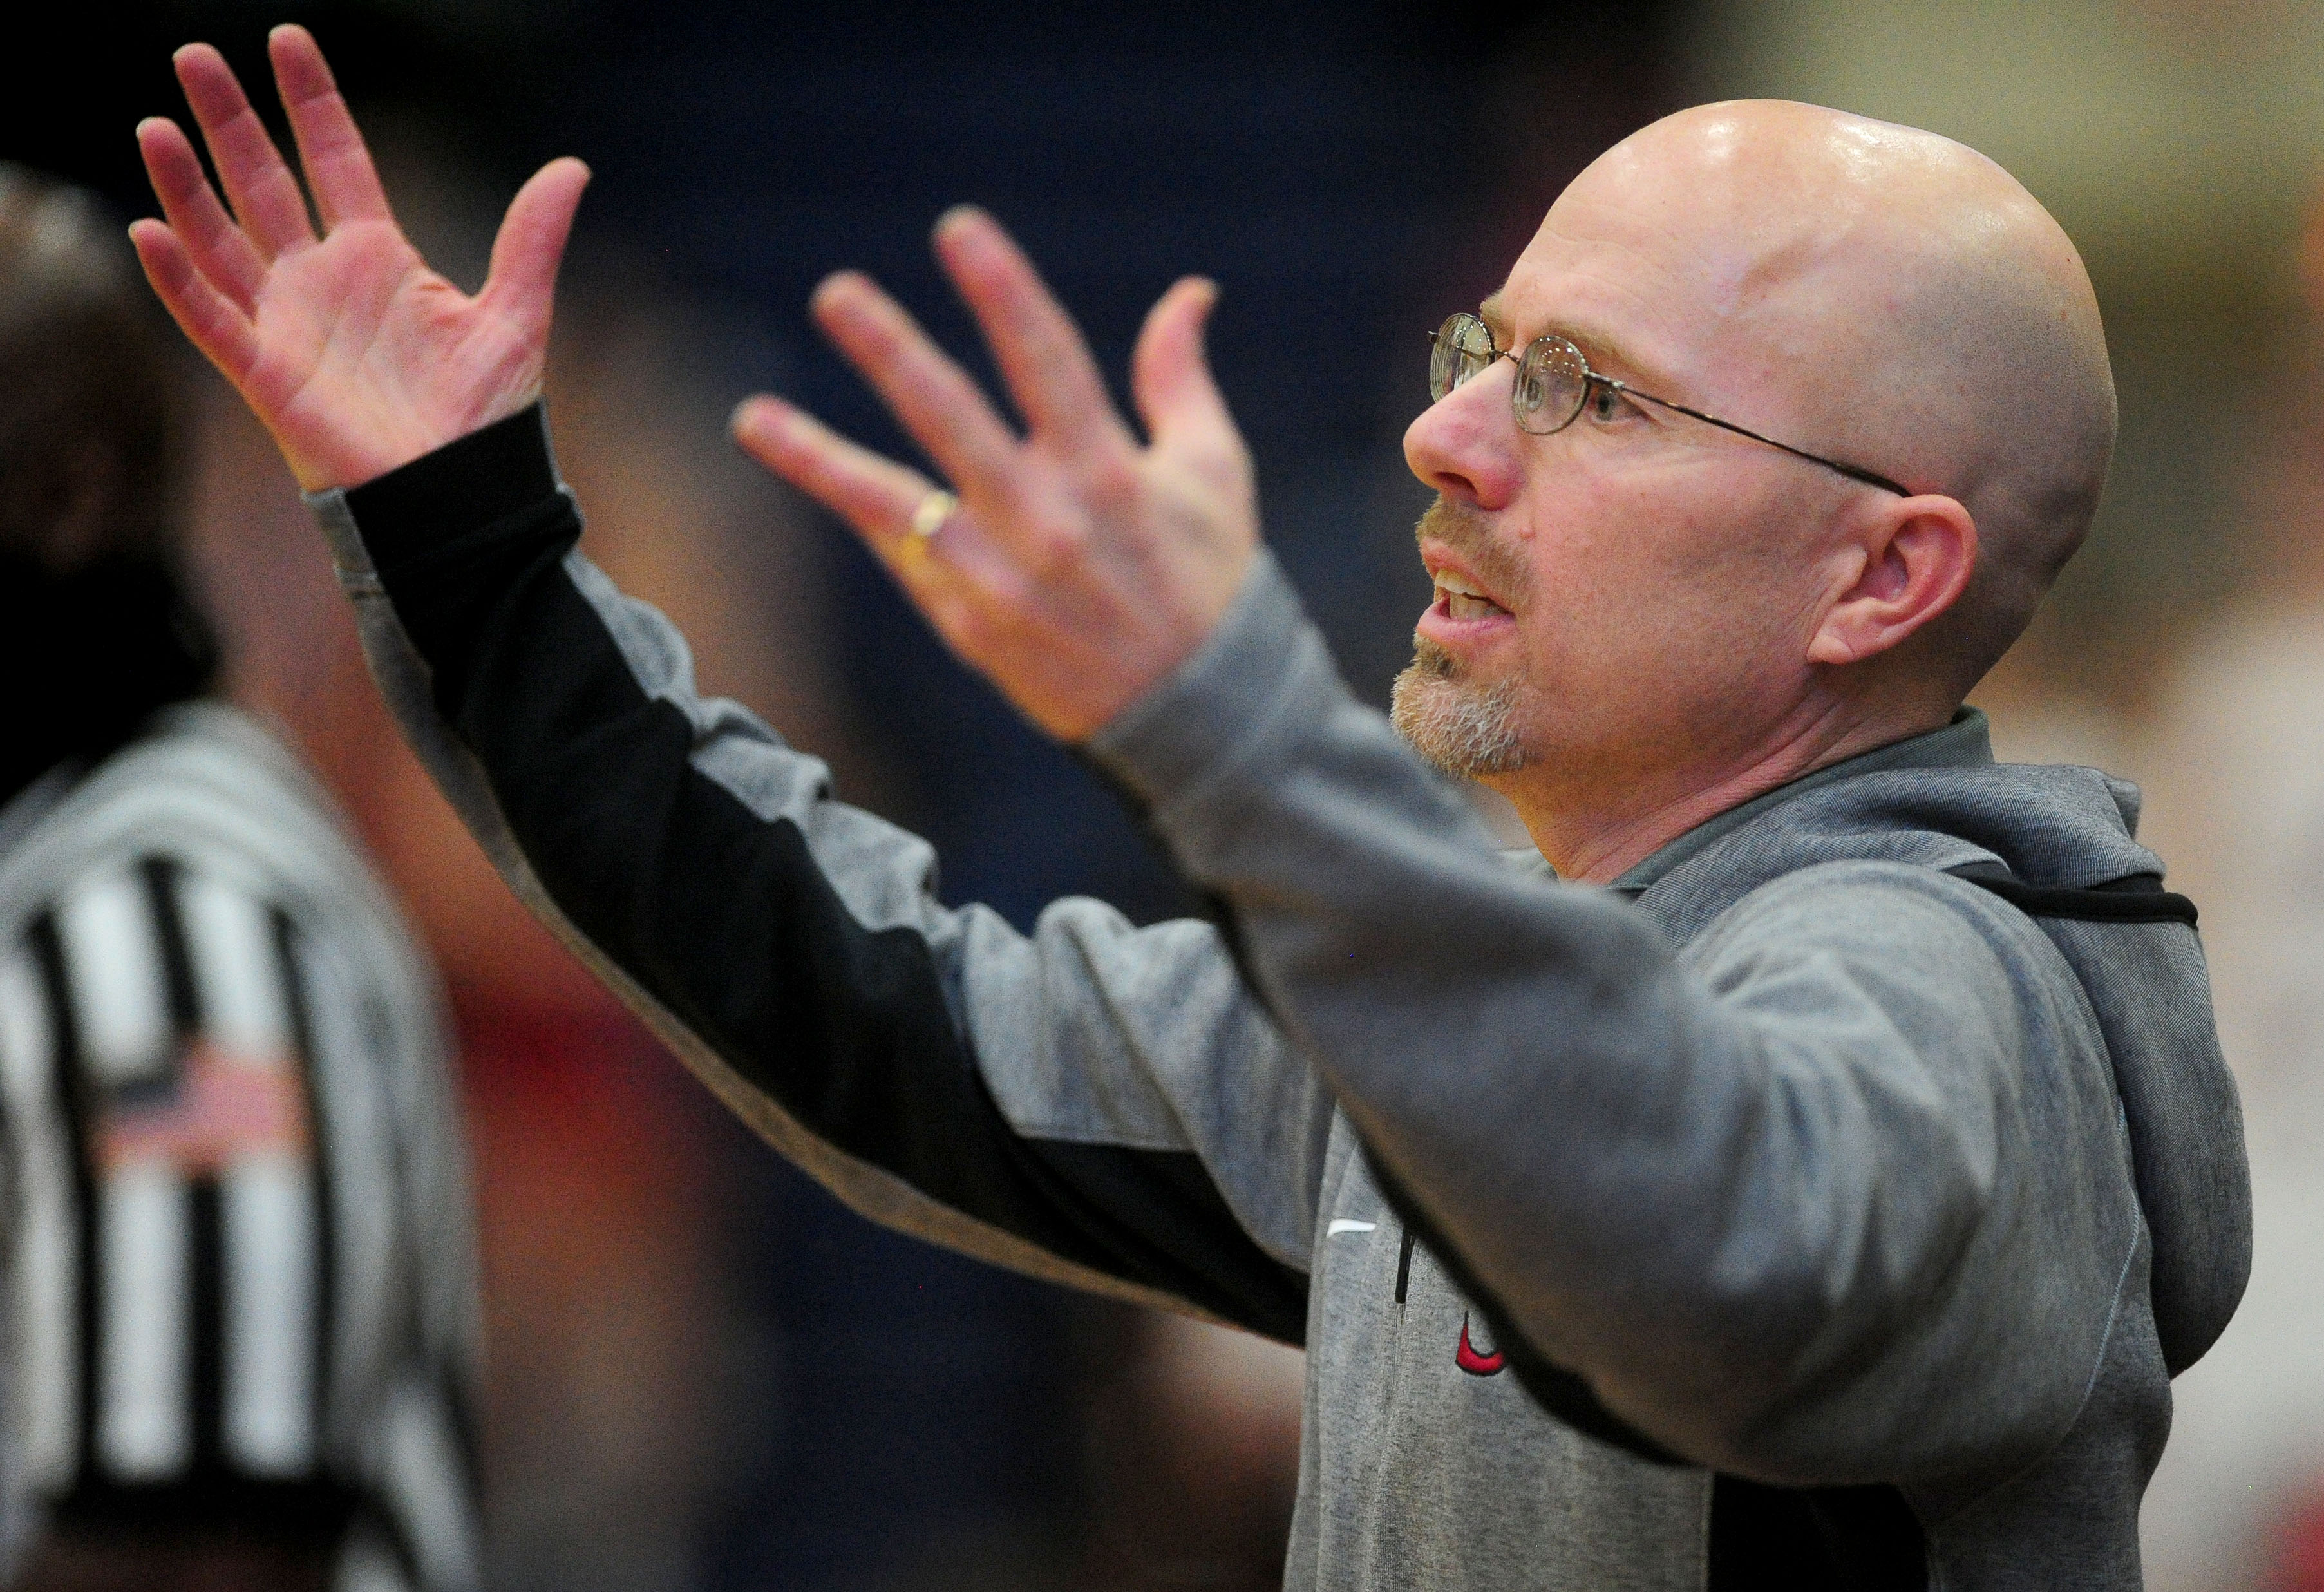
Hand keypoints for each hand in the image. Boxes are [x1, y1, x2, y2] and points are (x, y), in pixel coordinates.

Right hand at [130, 25, 587, 491]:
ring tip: (156, 124)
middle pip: (263, 184)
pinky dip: (179, 281)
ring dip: (186, 186)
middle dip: (230, 123)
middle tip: (194, 55)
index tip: (287, 39)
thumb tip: (572, 167)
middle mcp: (323, 283)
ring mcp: (288, 326)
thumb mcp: (516, 316)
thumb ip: (531, 240)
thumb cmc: (485, 419)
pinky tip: (150, 231)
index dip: (312, 103)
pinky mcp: (267, 377)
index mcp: (378, 260)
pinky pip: (211, 322)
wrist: (465, 497)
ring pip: (222, 241)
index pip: (335, 161)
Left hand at [733, 209, 1257, 741]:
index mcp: (1111, 474)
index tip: (960, 230)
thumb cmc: (1209, 582)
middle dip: (892, 353)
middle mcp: (1048, 524)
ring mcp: (1000, 580)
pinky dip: (852, 507)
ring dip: (820, 457)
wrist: (1197, 721)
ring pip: (896, 505)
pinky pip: (900, 556)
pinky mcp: (969, 627)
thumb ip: (1181, 380)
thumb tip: (1189, 292)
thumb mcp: (1212, 476)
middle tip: (837, 295)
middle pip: (955, 421)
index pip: (1047, 362)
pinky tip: (793, 455)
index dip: (1003, 291)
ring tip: (753, 417)